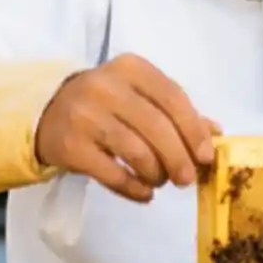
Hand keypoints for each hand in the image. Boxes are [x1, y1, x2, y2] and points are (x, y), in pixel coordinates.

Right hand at [35, 53, 220, 201]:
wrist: (47, 111)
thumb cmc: (106, 104)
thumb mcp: (139, 95)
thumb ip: (176, 111)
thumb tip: (215, 134)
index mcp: (131, 68)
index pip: (173, 97)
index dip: (194, 130)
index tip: (205, 156)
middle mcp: (106, 86)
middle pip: (156, 126)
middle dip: (178, 158)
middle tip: (186, 179)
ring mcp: (85, 115)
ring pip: (135, 151)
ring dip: (156, 173)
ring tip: (160, 181)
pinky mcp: (70, 146)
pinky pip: (112, 173)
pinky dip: (134, 188)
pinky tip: (144, 193)